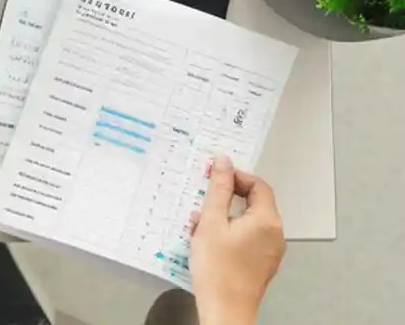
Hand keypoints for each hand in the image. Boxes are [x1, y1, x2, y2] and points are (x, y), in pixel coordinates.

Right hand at [190, 155, 285, 324]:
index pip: (258, 185)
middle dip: (227, 196)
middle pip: (254, 202)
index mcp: (267, 221)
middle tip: (204, 196)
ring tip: (200, 222)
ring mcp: (269, 250)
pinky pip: (246, 237)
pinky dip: (228, 231)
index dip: (236, 175)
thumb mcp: (211, 222)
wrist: (225, 309)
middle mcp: (274, 234)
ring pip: (247, 221)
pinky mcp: (260, 262)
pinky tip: (207, 239)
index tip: (215, 174)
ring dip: (224, 215)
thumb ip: (218, 190)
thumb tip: (223, 164)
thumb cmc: (219, 271)